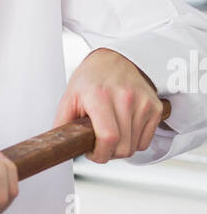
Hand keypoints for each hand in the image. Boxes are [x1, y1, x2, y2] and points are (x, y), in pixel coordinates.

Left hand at [54, 48, 164, 162]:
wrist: (115, 60)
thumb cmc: (91, 79)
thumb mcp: (69, 98)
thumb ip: (62, 124)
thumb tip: (58, 147)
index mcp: (100, 96)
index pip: (108, 138)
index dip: (100, 154)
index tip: (92, 152)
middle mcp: (125, 98)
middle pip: (123, 148)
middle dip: (108, 153)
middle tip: (99, 143)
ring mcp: (143, 102)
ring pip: (134, 147)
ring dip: (120, 147)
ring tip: (110, 133)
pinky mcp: (155, 107)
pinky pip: (145, 141)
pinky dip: (134, 142)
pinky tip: (123, 129)